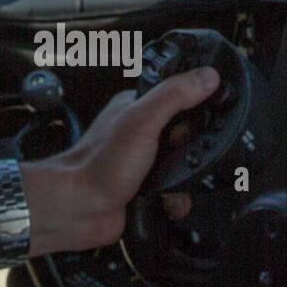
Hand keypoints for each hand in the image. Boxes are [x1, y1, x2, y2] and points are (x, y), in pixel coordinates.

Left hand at [28, 66, 220, 250]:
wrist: (80, 209)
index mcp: (136, 107)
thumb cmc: (99, 164)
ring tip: (169, 183)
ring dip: (184, 180)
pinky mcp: (146, 186)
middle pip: (188, 137)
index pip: (180, 98)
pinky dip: (176, 199)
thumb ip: (174, 96)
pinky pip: (176, 191)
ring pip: (184, 166)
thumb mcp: (142, 121)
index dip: (195, 112)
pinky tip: (164, 199)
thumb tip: (206, 76)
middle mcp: (139, 132)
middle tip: (178, 160)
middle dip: (191, 153)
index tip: (196, 126)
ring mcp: (143, 160)